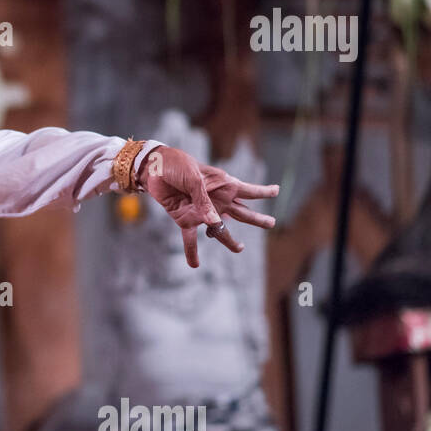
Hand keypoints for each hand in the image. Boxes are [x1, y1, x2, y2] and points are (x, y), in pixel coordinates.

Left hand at [136, 145, 277, 267]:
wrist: (153, 169)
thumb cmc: (177, 166)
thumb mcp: (193, 179)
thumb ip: (204, 201)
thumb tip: (215, 224)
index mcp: (223, 185)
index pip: (248, 190)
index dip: (263, 191)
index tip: (277, 190)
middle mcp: (216, 200)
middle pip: (242, 213)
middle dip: (257, 219)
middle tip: (272, 223)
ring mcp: (202, 211)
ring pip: (220, 229)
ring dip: (229, 240)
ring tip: (240, 248)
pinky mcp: (184, 219)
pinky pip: (190, 238)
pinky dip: (192, 251)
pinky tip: (195, 265)